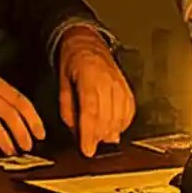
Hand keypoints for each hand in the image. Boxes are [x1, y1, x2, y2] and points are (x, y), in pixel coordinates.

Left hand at [58, 26, 135, 156]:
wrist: (87, 43)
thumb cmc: (72, 62)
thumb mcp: (62, 85)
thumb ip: (68, 110)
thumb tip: (77, 131)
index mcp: (89, 75)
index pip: (91, 109)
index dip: (89, 132)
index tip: (86, 149)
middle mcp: (108, 79)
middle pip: (107, 116)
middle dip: (98, 136)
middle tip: (89, 146)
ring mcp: (120, 83)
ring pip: (120, 115)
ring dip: (111, 131)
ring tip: (100, 138)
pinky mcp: (127, 87)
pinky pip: (129, 110)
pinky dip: (123, 123)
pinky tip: (114, 129)